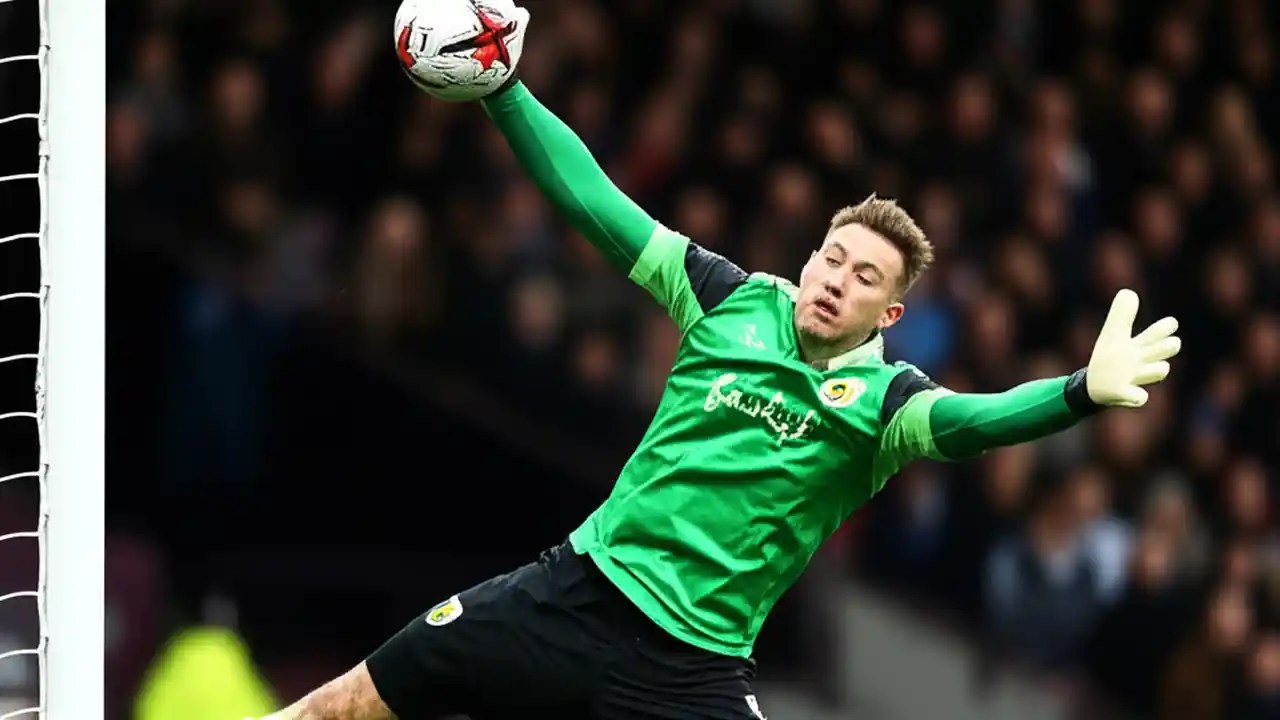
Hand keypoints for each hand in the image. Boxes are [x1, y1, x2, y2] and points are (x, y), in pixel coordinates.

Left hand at [1086, 289, 1180, 407]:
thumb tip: (1128, 291)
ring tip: (1156, 367)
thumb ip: (1121, 315)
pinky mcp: (1126, 395)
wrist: (1096, 386)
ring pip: (1156, 373)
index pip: (1156, 333)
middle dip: (1167, 347)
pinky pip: (1138, 398)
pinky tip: (1138, 395)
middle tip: (1173, 343)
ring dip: (1156, 370)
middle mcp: (1143, 361)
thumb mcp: (1113, 334)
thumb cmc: (1111, 357)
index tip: (1171, 323)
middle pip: (1161, 352)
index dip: (1164, 329)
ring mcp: (1136, 379)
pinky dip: (1138, 396)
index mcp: (1140, 346)